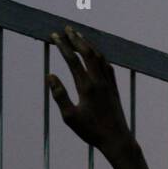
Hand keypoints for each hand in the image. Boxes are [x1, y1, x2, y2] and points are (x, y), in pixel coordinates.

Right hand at [47, 25, 134, 160]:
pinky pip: (107, 66)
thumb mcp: (70, 117)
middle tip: (66, 28)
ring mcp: (108, 83)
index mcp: (86, 87)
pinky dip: (99, 56)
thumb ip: (59, 95)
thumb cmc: (91, 131)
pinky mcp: (114, 88)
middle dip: (76, 39)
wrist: (117, 139)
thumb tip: (50, 76)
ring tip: (79, 36)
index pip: (72, 60)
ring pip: (99, 57)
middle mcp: (99, 81)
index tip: (54, 36)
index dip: (62, 46)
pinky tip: (96, 55)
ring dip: (88, 44)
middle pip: (87, 52)